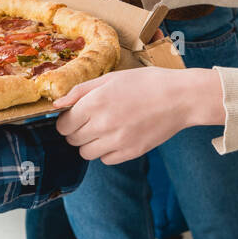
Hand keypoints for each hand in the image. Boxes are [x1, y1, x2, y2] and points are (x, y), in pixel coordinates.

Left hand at [53, 67, 225, 163]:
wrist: (180, 98)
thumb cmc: (146, 83)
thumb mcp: (111, 78)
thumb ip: (80, 91)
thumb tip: (57, 104)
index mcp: (95, 103)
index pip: (63, 125)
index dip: (66, 120)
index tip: (75, 116)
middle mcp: (103, 125)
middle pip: (72, 140)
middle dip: (76, 131)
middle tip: (90, 120)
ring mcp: (117, 141)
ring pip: (86, 153)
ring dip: (90, 143)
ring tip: (104, 129)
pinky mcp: (131, 153)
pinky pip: (106, 160)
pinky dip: (107, 151)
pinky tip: (117, 137)